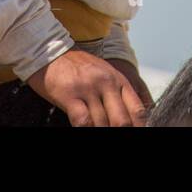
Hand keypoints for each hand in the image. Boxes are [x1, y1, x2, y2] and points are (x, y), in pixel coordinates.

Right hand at [26, 48, 148, 126]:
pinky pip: (83, 121)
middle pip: (122, 121)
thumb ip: (117, 95)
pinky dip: (86, 130)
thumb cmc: (78, 67)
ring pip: (102, 124)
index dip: (140, 128)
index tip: (136, 133)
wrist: (51, 52)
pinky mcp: (70, 95)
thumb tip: (129, 121)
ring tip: (98, 132)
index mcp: (118, 80)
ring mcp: (88, 88)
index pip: (137, 111)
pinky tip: (84, 129)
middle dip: (120, 133)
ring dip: (101, 132)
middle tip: (116, 139)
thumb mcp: (104, 75)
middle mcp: (106, 83)